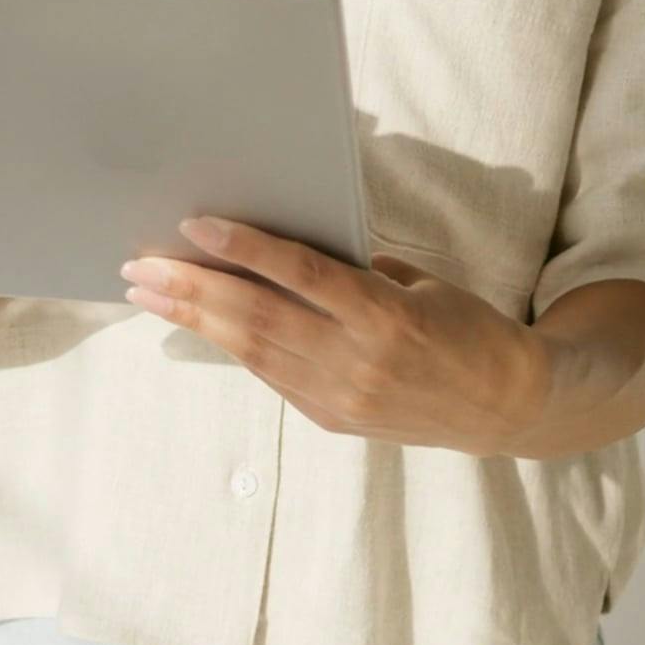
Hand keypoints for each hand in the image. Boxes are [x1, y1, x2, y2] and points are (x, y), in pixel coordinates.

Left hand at [120, 217, 549, 455]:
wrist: (504, 405)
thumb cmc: (465, 327)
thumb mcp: (419, 284)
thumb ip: (353, 271)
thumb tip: (282, 250)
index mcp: (386, 316)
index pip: (300, 274)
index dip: (244, 248)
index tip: (194, 224)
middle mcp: (358, 361)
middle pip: (258, 318)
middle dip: (192, 290)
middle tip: (140, 266)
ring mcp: (342, 397)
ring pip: (253, 351)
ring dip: (196, 320)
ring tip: (149, 293)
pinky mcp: (333, 420)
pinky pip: (272, 375)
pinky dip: (232, 345)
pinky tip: (200, 323)